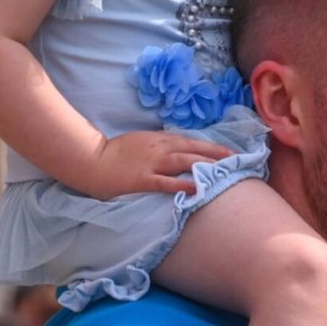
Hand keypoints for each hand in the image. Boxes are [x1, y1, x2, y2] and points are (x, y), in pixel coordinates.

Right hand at [80, 131, 226, 200]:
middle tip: (235, 158)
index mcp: (158, 139)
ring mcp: (151, 163)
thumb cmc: (114, 153)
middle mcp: (158, 148)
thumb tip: (180, 150)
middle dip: (215, 153)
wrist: (90, 160)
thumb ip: (160, 145)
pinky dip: (183, 183)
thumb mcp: (141, 142)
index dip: (210, 145)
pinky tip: (197, 186)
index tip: (228, 150)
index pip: (190, 141)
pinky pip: (166, 181)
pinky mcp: (142, 179)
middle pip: (192, 148)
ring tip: (224, 169)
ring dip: (205, 164)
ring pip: (183, 161)